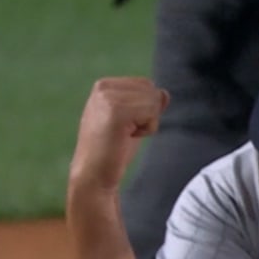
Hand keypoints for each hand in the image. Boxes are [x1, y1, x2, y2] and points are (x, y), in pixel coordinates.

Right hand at [69, 77, 169, 193]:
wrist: (94, 175)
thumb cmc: (113, 151)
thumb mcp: (132, 122)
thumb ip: (147, 105)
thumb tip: (165, 93)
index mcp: (105, 86)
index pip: (146, 84)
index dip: (146, 109)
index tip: (125, 126)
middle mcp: (104, 87)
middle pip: (151, 89)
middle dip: (148, 114)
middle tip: (126, 132)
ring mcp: (108, 97)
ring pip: (154, 100)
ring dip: (147, 123)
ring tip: (125, 135)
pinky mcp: (115, 110)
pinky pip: (152, 112)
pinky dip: (147, 129)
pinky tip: (127, 138)